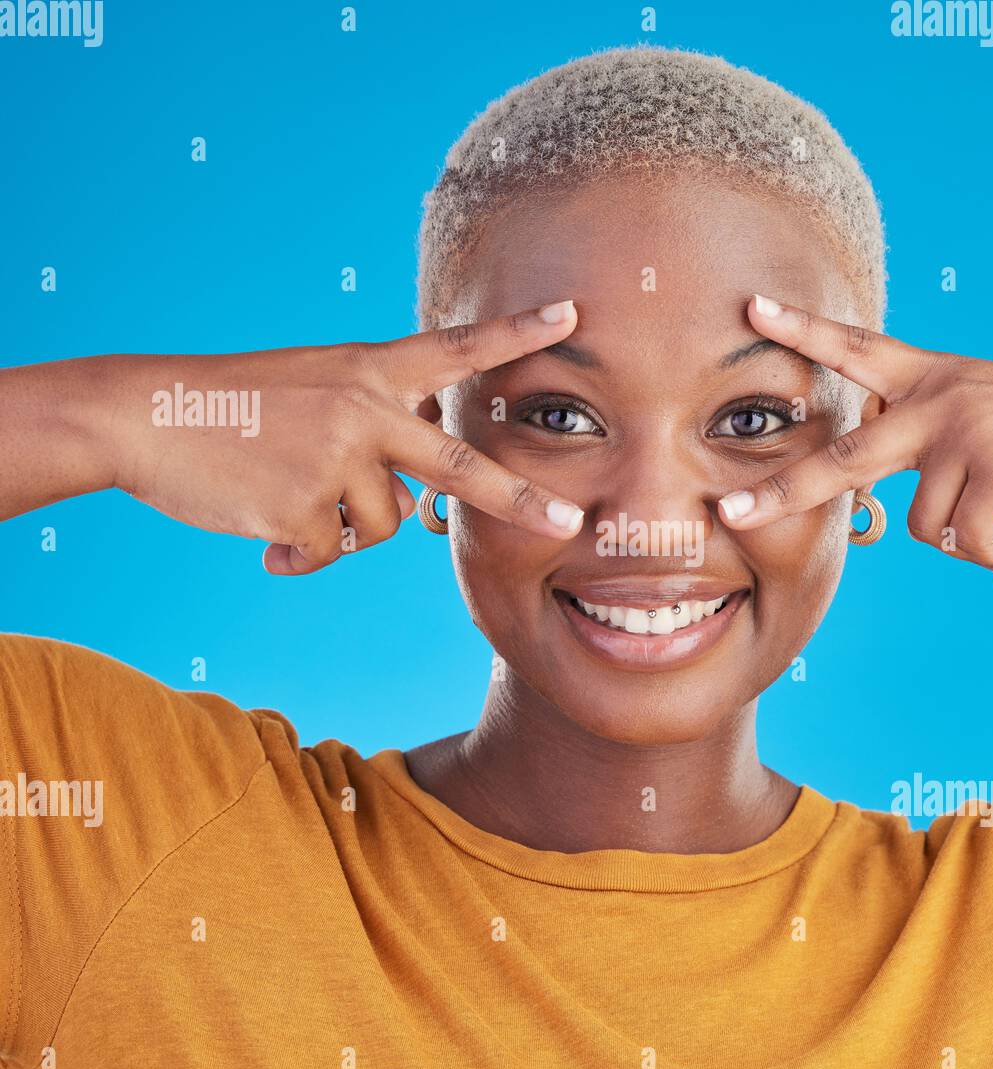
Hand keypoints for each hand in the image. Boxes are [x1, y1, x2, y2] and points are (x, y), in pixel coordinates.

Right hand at [98, 302, 585, 573]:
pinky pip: (332, 552)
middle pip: (460, 466)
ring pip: (385, 523)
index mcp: (368, 370)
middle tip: (572, 526)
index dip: (515, 332)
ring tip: (293, 497)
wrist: (143, 415)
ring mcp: (337, 460)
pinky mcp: (304, 509)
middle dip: (519, 500)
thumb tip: (415, 495)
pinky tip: (267, 533)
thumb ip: (376, 419)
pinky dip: (302, 554)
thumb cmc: (236, 404)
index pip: (455, 348)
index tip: (570, 312)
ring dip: (348, 525)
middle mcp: (364, 409)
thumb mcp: (316, 385)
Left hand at [717, 295, 992, 578]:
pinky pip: (967, 543)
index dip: (803, 330)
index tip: (750, 307)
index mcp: (934, 378)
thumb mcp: (985, 413)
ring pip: (922, 524)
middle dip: (782, 493)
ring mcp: (969, 433)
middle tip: (726, 516)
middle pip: (844, 457)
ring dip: (963, 541)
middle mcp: (942, 398)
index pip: (858, 348)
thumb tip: (884, 503)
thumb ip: (929, 440)